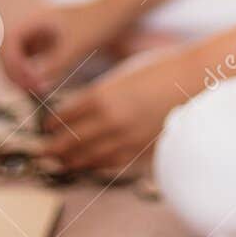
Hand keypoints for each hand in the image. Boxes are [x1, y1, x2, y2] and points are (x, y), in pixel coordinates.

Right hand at [3, 1, 130, 93]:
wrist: (114, 12)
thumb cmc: (97, 23)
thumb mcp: (78, 45)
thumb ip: (56, 63)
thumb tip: (34, 83)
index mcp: (34, 17)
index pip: (7, 40)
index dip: (13, 63)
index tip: (29, 81)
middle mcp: (30, 24)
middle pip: (5, 50)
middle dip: (13, 72)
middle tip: (31, 92)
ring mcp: (34, 34)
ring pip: (13, 57)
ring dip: (18, 75)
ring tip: (36, 91)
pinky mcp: (41, 44)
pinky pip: (25, 61)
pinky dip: (28, 74)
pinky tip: (42, 87)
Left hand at [40, 52, 192, 172]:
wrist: (194, 83)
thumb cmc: (160, 71)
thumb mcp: (122, 76)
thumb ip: (101, 95)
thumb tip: (81, 111)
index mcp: (102, 96)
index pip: (66, 116)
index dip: (53, 124)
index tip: (46, 126)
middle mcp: (110, 120)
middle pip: (71, 141)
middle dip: (53, 148)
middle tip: (41, 152)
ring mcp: (126, 138)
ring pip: (89, 157)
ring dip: (70, 161)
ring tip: (59, 162)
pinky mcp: (141, 150)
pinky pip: (111, 163)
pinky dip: (95, 165)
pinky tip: (87, 165)